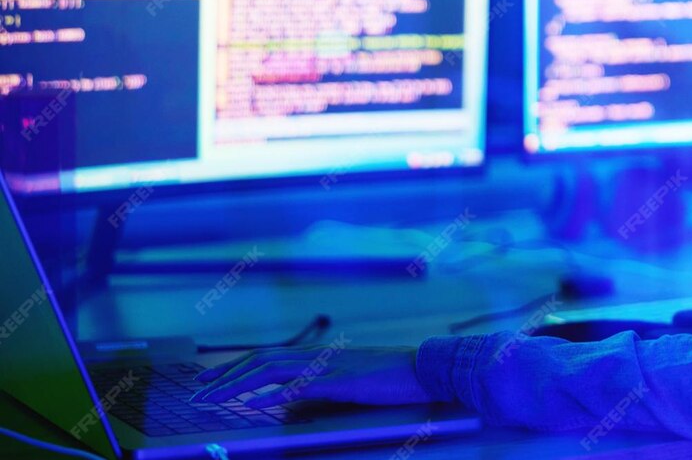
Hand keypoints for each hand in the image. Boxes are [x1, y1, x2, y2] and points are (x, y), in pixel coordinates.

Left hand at [189, 346, 430, 407]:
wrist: (427, 367)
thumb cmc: (393, 374)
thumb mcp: (351, 376)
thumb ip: (323, 381)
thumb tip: (294, 394)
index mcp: (319, 354)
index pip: (266, 357)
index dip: (234, 367)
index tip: (208, 379)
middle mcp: (319, 355)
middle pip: (260, 361)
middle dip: (225, 376)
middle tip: (196, 392)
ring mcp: (330, 366)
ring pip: (273, 370)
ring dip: (238, 384)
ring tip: (213, 399)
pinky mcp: (343, 381)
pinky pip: (302, 386)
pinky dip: (274, 395)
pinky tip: (255, 404)